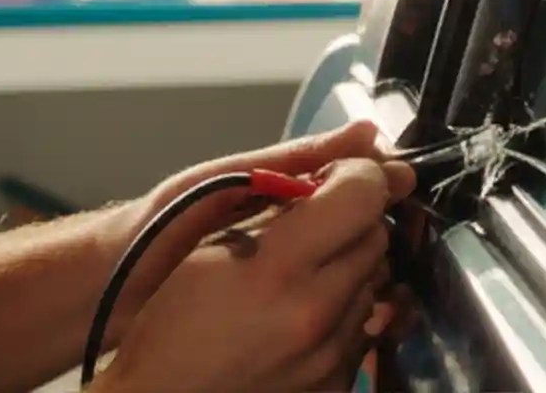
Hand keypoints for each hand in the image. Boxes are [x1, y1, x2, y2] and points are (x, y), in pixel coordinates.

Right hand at [93, 154, 413, 391]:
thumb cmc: (168, 319)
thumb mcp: (208, 249)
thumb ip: (275, 210)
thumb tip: (333, 177)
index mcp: (278, 269)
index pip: (362, 196)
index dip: (354, 175)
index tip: (334, 177)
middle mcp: (316, 314)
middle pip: (376, 237)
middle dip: (352, 220)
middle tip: (316, 225)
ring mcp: (331, 356)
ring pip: (377, 281)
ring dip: (350, 267)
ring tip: (306, 275)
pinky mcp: (338, 385)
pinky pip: (365, 328)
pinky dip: (345, 312)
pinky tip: (306, 314)